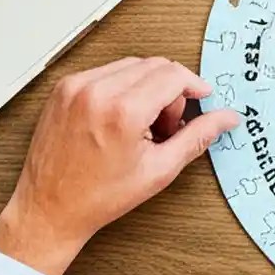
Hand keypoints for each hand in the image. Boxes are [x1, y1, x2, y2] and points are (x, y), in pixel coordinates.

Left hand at [0, 57, 240, 274]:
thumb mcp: (159, 170)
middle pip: (154, 65)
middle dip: (171, 90)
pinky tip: (121, 118)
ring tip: (142, 124)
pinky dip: (122, 88)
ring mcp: (76, 87)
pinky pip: (106, 72)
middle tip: (167, 124)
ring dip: (147, 87)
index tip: (201, 97)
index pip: (173, 74)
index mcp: (122, 111)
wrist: (49, 208)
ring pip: (131, 65)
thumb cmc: (97, 197)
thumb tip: (225, 119)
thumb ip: (197, 137)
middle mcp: (96, 92)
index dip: (194, 85)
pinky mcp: (63, 88)